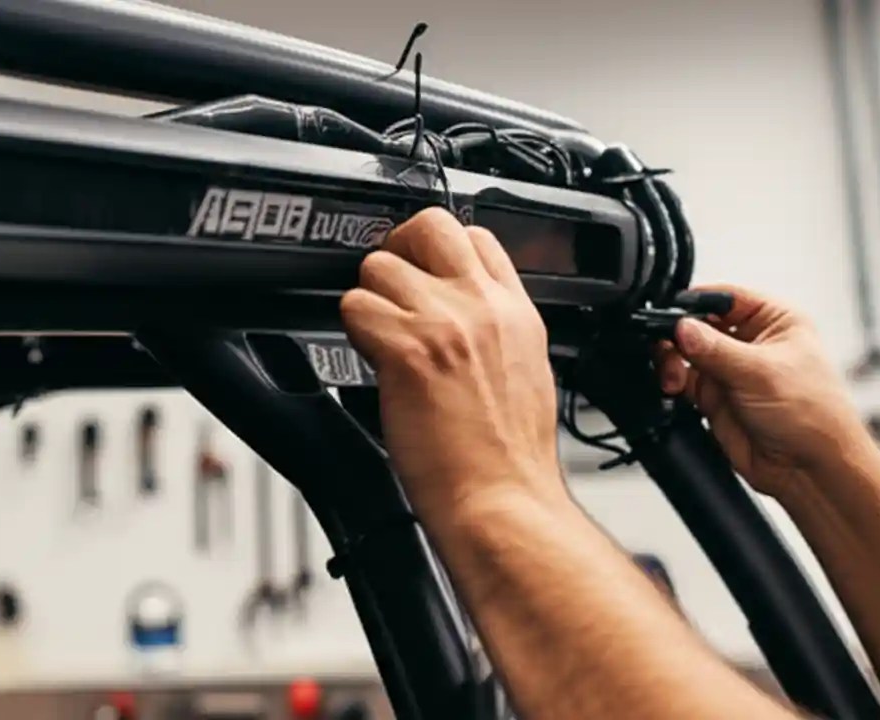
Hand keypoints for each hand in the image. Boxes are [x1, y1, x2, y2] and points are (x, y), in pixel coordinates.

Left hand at [339, 208, 566, 523]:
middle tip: (390, 289)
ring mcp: (445, 324)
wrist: (504, 502)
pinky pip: (355, 306)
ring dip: (370, 299)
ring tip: (379, 337)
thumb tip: (467, 324)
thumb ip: (496, 334)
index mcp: (517, 312)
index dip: (440, 251)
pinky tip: (368, 357)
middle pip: (429, 225)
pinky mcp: (407, 351)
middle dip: (400, 249)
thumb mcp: (527, 375)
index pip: (478, 237)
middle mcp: (482, 307)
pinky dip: (352, 329)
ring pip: (379, 266)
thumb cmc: (512, 461)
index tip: (423, 274)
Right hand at [656, 284, 871, 498]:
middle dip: (678, 334)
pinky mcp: (715, 398)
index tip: (673, 312)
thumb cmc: (813, 415)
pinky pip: (682, 381)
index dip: (697, 301)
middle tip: (669, 347)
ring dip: (672, 360)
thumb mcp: (760, 372)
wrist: (810, 469)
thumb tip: (681, 327)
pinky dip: (670, 382)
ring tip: (673, 376)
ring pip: (686, 352)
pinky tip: (671, 387)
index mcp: (775, 321)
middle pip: (699, 324)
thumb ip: (715, 348)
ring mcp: (731, 371)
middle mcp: (751, 342)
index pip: (726, 297)